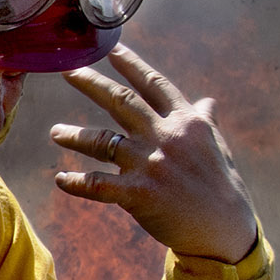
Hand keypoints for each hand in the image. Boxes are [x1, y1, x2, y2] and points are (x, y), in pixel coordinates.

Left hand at [49, 44, 259, 262]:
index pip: (154, 85)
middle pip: (122, 102)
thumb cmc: (221, 187)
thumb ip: (205, 121)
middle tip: (69, 71)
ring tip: (55, 132)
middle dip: (92, 83)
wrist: (223, 230)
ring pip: (102, 141)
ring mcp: (149, 164)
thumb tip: (207, 101)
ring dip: (75, 136)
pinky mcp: (137, 194)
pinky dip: (76, 182)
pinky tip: (61, 179)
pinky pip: (97, 184)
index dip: (131, 65)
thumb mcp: (217, 147)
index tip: (111, 49)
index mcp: (186, 122)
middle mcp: (166, 136)